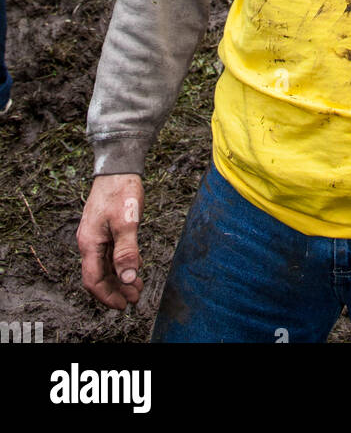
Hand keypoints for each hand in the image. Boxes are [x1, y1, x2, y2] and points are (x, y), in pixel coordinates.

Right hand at [77, 173, 144, 309]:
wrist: (118, 167)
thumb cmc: (121, 191)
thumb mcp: (127, 222)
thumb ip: (127, 251)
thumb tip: (129, 277)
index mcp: (90, 243)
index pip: (94, 279)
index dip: (107, 295)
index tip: (123, 305)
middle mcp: (90, 242)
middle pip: (99, 275)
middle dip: (116, 290)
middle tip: (134, 299)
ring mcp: (97, 236)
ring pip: (105, 266)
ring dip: (120, 278)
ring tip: (137, 288)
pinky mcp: (105, 230)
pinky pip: (110, 254)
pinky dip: (121, 265)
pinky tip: (134, 267)